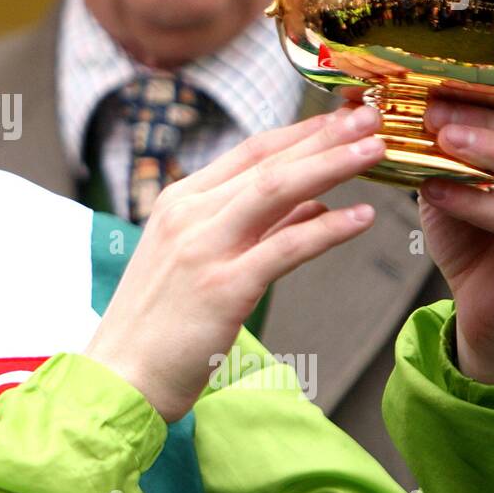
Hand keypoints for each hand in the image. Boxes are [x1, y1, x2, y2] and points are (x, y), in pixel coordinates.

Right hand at [84, 104, 385, 421]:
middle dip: (323, 136)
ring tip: (375, 150)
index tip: (340, 117)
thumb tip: (313, 205)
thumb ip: (254, 230)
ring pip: (277, 191)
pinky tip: (361, 218)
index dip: (299, 131)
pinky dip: (328, 230)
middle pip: (267, 163)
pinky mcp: (222, 287)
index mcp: (178, 202)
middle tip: (369, 116)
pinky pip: (285, 248)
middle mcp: (188, 215)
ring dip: (331, 166)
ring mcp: (203, 248)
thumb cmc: (158, 326)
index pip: (249, 153)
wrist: (119, 376)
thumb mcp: (197, 261)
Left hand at [418, 17, 493, 383]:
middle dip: (489, 111)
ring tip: (441, 136)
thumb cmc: (468, 230)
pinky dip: (473, 201)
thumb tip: (381, 94)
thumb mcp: (451, 172)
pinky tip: (438, 191)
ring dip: (485, 148)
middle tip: (435, 102)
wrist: (479, 303)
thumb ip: (439, 135)